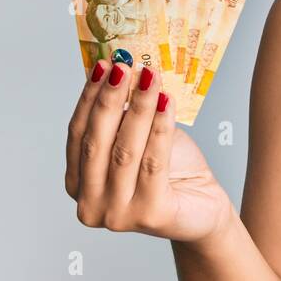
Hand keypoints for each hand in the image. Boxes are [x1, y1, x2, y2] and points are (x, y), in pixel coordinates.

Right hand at [65, 61, 233, 244]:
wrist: (202, 208)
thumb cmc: (169, 173)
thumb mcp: (139, 141)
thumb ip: (123, 119)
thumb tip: (121, 72)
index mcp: (78, 185)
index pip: (77, 134)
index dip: (88, 98)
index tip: (102, 65)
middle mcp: (90, 205)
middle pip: (96, 142)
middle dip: (110, 99)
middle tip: (123, 65)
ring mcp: (117, 214)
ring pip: (125, 151)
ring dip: (139, 108)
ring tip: (150, 76)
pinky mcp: (150, 215)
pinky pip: (153, 162)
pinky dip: (160, 128)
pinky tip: (166, 102)